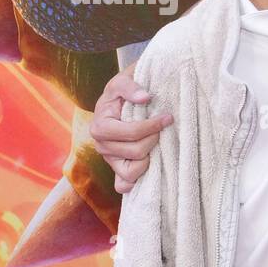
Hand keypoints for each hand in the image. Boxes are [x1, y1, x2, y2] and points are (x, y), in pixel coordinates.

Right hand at [90, 64, 170, 192]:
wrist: (121, 101)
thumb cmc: (123, 92)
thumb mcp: (122, 81)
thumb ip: (130, 86)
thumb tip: (144, 97)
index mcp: (100, 126)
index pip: (130, 133)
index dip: (151, 126)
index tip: (168, 117)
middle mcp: (102, 146)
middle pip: (136, 152)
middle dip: (154, 139)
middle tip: (162, 129)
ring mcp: (110, 160)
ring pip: (133, 171)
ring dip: (150, 158)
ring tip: (156, 143)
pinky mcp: (118, 170)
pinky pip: (124, 185)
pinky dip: (136, 182)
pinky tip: (149, 170)